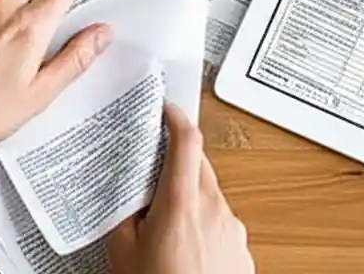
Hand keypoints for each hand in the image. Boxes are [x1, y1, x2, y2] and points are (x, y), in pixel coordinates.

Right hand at [107, 104, 253, 273]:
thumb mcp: (122, 254)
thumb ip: (121, 217)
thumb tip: (122, 197)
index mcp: (182, 203)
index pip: (187, 141)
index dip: (176, 118)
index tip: (166, 110)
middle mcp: (215, 210)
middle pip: (199, 167)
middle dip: (177, 163)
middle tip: (151, 173)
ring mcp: (233, 231)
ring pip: (211, 196)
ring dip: (190, 198)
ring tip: (162, 226)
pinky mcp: (242, 252)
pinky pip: (222, 224)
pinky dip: (204, 226)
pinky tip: (183, 251)